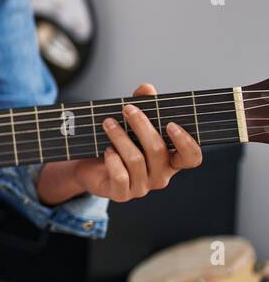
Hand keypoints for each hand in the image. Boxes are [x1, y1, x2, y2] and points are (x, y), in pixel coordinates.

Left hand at [68, 83, 202, 201]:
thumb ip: (143, 105)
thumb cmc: (118, 143)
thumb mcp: (131, 124)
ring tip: (108, 123)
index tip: (171, 124)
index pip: (192, 157)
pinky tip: (107, 150)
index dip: (186, 143)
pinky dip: (113, 160)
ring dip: (120, 137)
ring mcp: (142, 187)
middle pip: (158, 151)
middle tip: (127, 109)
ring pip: (136, 160)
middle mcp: (161, 176)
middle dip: (142, 126)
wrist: (89, 166)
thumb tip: (146, 87)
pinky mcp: (122, 194)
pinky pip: (120, 177)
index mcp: (171, 160)